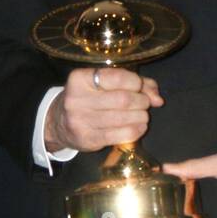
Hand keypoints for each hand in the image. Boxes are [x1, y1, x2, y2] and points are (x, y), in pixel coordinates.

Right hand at [44, 67, 163, 152]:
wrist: (58, 123)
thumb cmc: (88, 98)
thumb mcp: (104, 84)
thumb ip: (134, 83)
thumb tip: (158, 98)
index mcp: (80, 79)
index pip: (117, 77)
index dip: (135, 82)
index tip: (139, 87)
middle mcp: (77, 99)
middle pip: (123, 99)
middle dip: (141, 101)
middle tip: (144, 103)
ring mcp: (80, 121)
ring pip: (123, 118)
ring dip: (141, 116)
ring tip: (143, 115)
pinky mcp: (87, 139)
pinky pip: (120, 135)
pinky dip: (136, 130)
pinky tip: (139, 127)